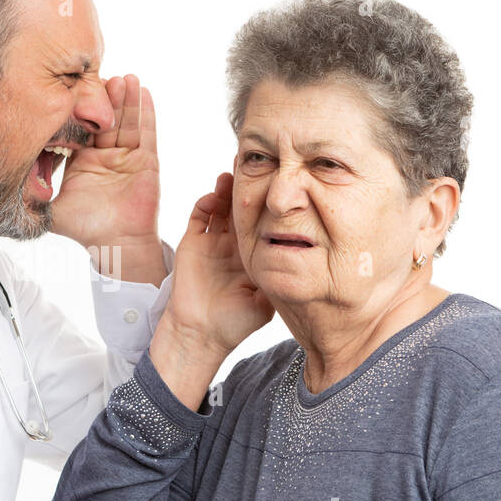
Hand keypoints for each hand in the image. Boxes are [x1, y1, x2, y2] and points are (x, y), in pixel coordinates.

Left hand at [50, 74, 160, 262]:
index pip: (79, 126)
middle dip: (104, 96)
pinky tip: (143, 91)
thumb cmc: (86, 229)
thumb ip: (31, 198)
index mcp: (82, 160)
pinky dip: (145, 112)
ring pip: (125, 119)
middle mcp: (104, 153)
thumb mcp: (52, 208)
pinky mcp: (145, 158)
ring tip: (123, 77)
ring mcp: (125, 154)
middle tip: (99, 74)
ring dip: (124, 98)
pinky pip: (145, 131)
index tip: (72, 87)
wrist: (116, 243)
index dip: (77, 108)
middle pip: (104, 117)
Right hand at [165, 171, 275, 356]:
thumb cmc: (236, 323)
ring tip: (233, 172)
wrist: (203, 335)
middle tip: (257, 165)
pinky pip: (199, 217)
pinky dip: (205, 203)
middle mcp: (233, 244)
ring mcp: (213, 243)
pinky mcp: (193, 244)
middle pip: (241, 207)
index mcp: (252, 254)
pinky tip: (214, 195)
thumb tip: (307, 258)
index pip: (264, 220)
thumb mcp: (267, 298)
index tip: (281, 185)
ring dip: (226, 189)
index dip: (270, 203)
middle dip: (247, 187)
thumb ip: (281, 277)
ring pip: (221, 207)